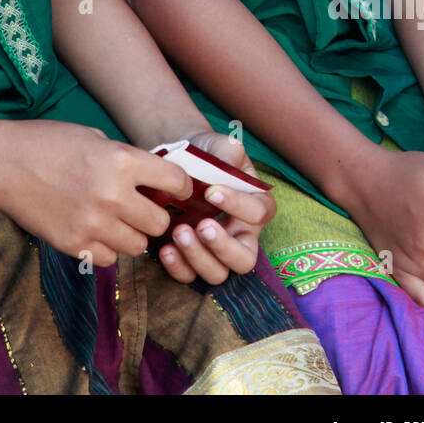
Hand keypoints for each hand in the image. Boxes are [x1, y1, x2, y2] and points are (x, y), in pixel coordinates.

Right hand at [0, 120, 191, 266]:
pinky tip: (95, 230)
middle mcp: (113, 196)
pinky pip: (108, 259)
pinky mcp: (74, 244)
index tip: (175, 189)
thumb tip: (152, 181)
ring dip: (132, 234)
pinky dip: (107, 248)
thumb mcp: (95, 138)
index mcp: (122, 162)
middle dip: (155, 215)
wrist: (3, 163)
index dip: (179, 186)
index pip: (176, 182)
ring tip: (116, 220)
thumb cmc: (49, 143)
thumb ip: (126, 161)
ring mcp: (93, 224)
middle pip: (160, 222)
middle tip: (141, 207)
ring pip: (137, 246)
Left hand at [156, 130, 275, 286]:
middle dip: (223, 246)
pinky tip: (165, 248)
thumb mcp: (218, 146)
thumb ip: (228, 149)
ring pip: (217, 273)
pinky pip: (188, 276)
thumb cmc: (206, 155)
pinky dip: (177, 267)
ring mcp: (214, 252)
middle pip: (244, 259)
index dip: (239, 205)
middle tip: (203, 225)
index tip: (212, 191)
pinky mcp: (189, 259)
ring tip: (179, 232)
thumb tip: (232, 155)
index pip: (258, 213)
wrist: (179, 162)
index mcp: (255, 207)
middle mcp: (240, 236)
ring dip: (198, 257)